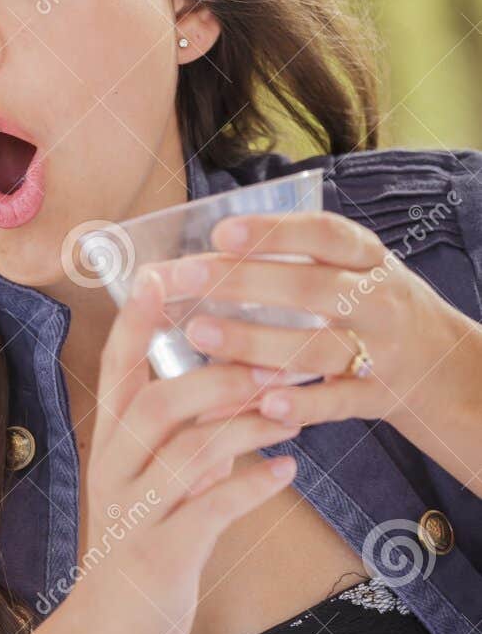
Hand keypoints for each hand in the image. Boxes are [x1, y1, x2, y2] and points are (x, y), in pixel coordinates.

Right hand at [65, 268, 300, 633]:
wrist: (112, 633)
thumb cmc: (140, 548)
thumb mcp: (152, 482)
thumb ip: (181, 436)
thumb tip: (230, 387)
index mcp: (107, 445)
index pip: (116, 369)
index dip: (138, 321)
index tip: (163, 274)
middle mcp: (112, 470)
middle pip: (158, 401)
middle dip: (219, 376)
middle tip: (274, 363)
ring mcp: (133, 513)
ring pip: (189, 452)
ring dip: (247, 427)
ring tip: (291, 415)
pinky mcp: (161, 553)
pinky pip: (212, 509)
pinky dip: (254, 485)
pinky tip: (287, 470)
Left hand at [143, 209, 481, 472]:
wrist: (447, 369)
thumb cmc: (378, 312)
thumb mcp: (357, 274)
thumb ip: (300, 264)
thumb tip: (210, 254)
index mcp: (370, 261)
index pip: (324, 235)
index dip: (274, 232)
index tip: (221, 231)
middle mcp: (380, 300)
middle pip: (310, 289)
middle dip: (243, 282)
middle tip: (187, 278)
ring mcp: (383, 351)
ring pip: (317, 347)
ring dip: (255, 340)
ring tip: (200, 333)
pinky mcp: (378, 398)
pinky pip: (336, 402)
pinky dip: (300, 402)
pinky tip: (260, 401)